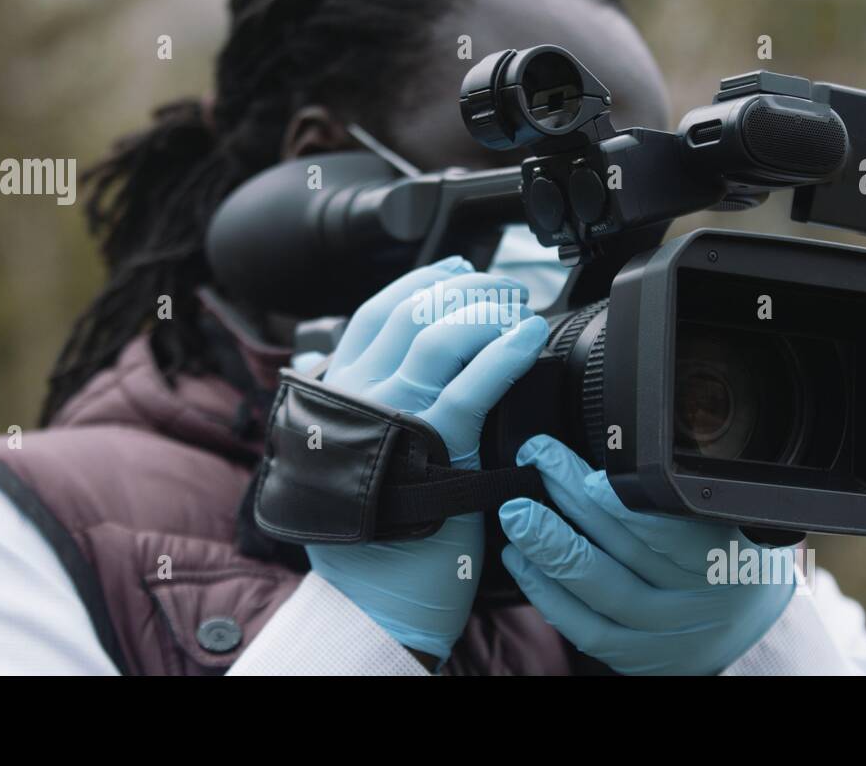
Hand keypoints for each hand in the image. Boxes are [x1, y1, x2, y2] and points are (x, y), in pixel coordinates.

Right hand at [306, 256, 549, 661]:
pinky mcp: (435, 446)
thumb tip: (349, 364)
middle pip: (411, 311)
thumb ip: (350, 409)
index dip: (421, 283)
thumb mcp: (343, 457)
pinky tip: (528, 337)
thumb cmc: (371, 532)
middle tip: (503, 288)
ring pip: (438, 334)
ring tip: (519, 307)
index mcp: (336, 393)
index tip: (456, 271)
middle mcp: (357, 394)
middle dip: (466, 288)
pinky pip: (472, 384)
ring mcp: (392, 417)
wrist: (373, 594)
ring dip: (487, 309)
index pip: (376, 313)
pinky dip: (505, 352)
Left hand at [499, 435, 794, 674]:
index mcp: (726, 553)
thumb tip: (611, 440)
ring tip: (516, 513)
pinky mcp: (637, 656)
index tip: (590, 477)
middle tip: (536, 460)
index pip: (676, 529)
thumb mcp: (724, 513)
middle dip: (574, 500)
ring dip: (550, 547)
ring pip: (602, 589)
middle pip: (629, 550)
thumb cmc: (723, 548)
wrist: (738, 620)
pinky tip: (521, 561)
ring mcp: (667, 632)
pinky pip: (586, 629)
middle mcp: (700, 598)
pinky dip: (547, 594)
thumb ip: (678, 489)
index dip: (629, 506)